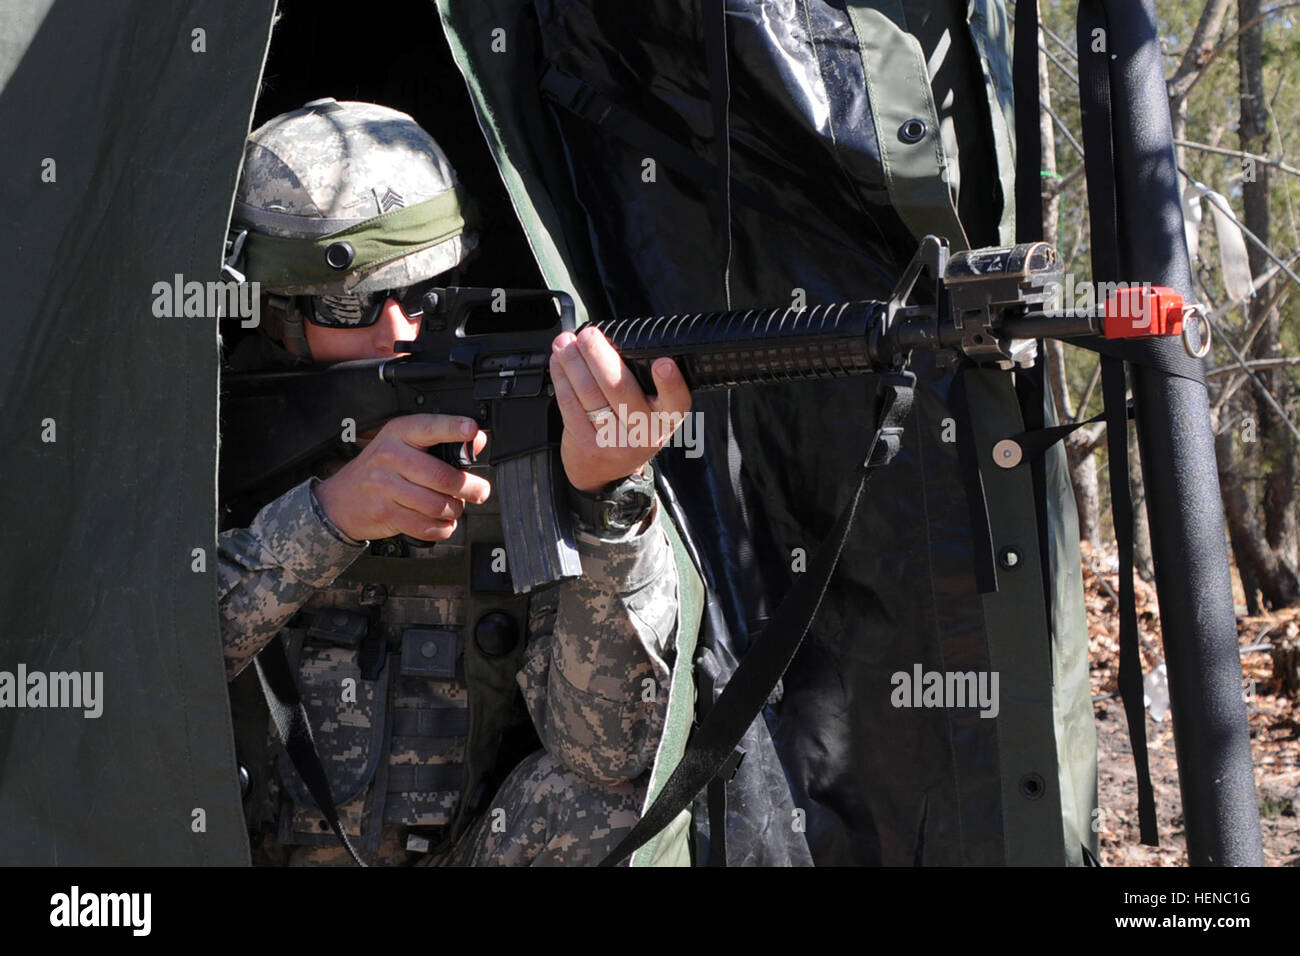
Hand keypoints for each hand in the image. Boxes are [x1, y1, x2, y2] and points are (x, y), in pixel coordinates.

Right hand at [314, 414, 489, 541]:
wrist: (339, 500)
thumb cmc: (379, 470)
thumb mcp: (403, 445)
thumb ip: (439, 442)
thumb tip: (477, 441)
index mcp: (398, 433)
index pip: (430, 427)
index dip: (453, 428)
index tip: (472, 429)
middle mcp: (390, 457)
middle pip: (443, 477)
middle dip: (470, 488)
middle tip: (479, 491)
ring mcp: (385, 487)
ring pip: (438, 505)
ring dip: (455, 511)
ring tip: (455, 507)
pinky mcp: (385, 514)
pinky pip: (426, 526)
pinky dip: (441, 528)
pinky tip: (441, 522)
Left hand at [550, 326, 690, 492]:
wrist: (605, 473)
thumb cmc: (628, 429)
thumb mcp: (648, 412)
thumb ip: (639, 381)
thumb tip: (606, 341)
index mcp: (666, 419)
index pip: (676, 401)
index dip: (671, 383)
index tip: (663, 363)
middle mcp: (645, 433)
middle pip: (621, 389)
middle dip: (600, 356)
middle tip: (588, 335)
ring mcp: (615, 442)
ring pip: (590, 394)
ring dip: (573, 363)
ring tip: (564, 343)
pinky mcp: (587, 445)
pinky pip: (570, 405)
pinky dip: (561, 379)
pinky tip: (558, 363)